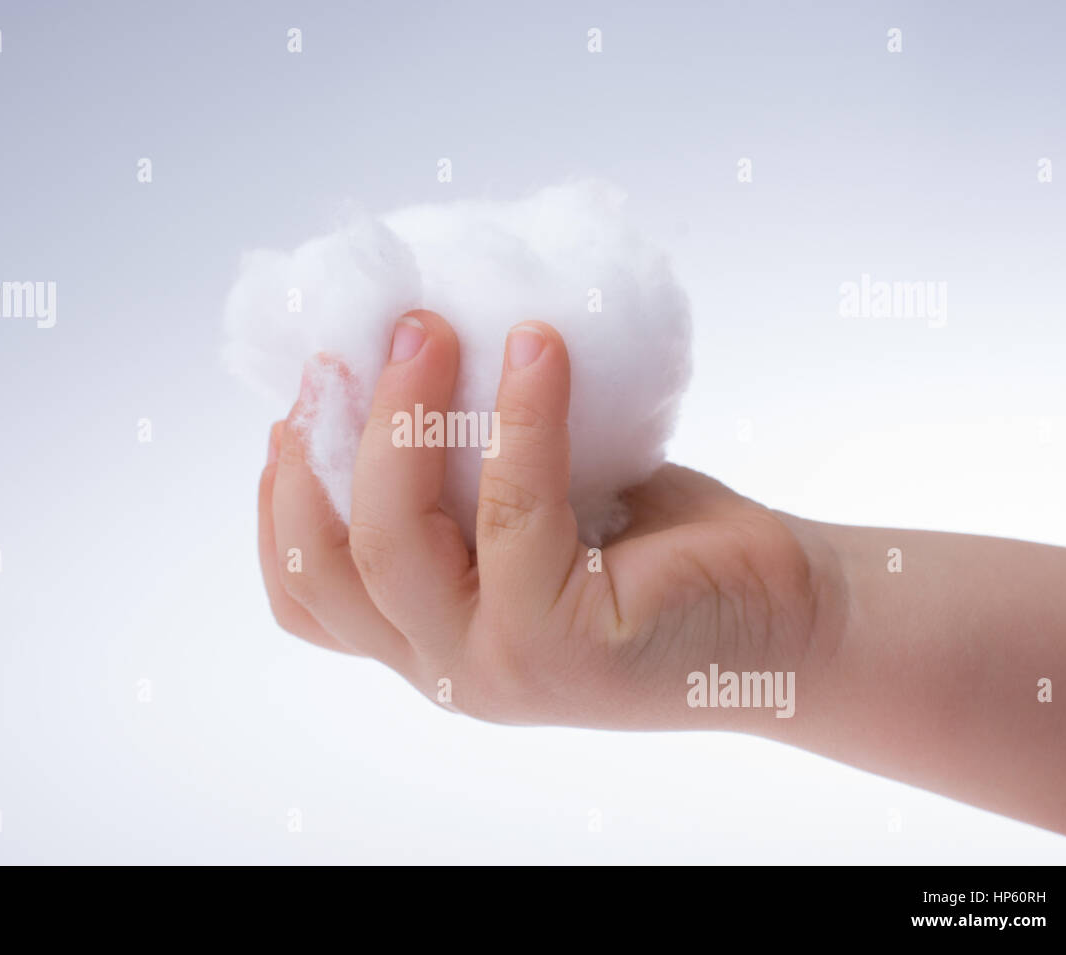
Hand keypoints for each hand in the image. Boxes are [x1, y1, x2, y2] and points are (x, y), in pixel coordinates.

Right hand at [257, 310, 840, 729]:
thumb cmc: (653, 546)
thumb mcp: (526, 509)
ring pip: (394, 543)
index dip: (276, 504)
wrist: (788, 614)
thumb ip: (456, 478)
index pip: (303, 598)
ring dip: (400, 420)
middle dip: (323, 442)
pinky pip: (515, 511)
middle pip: (329, 563)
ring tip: (431, 328)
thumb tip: (397, 356)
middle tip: (356, 344)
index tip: (295, 409)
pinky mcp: (569, 649)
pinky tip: (538, 346)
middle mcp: (445, 669)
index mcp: (424, 638)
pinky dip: (520, 416)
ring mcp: (499, 669)